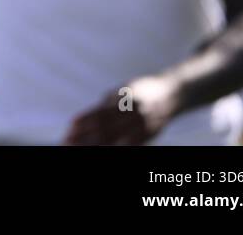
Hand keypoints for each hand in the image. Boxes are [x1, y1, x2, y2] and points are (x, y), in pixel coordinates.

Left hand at [64, 74, 178, 144]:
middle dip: (86, 137)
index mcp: (125, 97)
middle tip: (69, 142)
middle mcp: (135, 111)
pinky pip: (134, 144)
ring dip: (98, 145)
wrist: (172, 93)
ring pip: (118, 139)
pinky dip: (119, 148)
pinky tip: (107, 150)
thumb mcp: (121, 93)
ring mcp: (145, 124)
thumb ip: (104, 107)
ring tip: (82, 148)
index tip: (70, 128)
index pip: (101, 112)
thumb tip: (80, 121)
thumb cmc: (140, 91)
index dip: (84, 121)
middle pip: (107, 128)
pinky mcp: (153, 134)